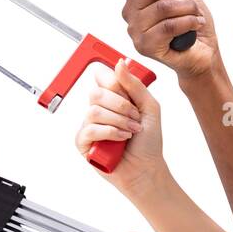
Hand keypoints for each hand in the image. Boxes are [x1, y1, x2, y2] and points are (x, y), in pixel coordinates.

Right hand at [75, 59, 163, 196]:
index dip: (113, 82)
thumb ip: (135, 85)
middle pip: (96, 93)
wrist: (146, 168)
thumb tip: (120, 63)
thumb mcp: (149, 107)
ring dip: (119, 121)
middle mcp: (99, 109)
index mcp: (113, 98)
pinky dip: (110, 133)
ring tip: (131, 130)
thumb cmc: (148, 141)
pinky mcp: (83, 143)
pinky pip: (90, 129)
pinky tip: (121, 139)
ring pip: (94, 111)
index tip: (127, 92)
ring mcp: (89, 126)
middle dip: (121, 105)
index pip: (102, 78)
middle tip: (135, 117)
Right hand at [122, 0, 211, 78]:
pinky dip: (189, 22)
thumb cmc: (192, 26)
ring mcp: (135, 31)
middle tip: (190, 2)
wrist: (203, 55)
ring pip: (164, 6)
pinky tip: (194, 26)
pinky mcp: (145, 46)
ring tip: (194, 15)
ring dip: (188, 9)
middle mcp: (131, 13)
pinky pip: (169, 25)